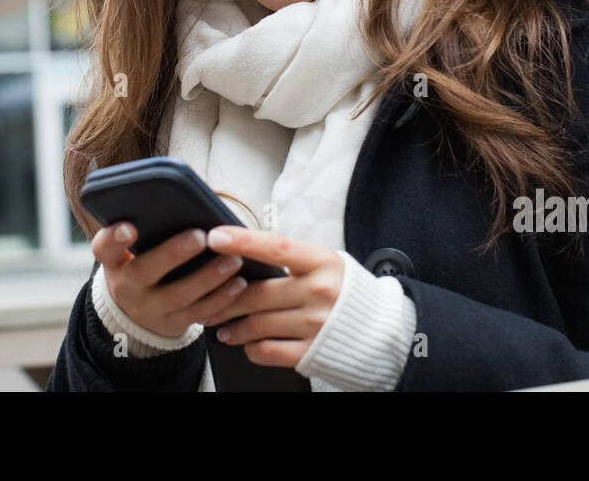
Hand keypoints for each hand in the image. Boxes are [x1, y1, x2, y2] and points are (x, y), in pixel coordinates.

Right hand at [92, 222, 249, 338]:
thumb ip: (151, 228)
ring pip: (177, 296)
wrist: (138, 313)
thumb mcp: (135, 249)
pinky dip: (220, 300)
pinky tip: (239, 283)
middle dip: (173, 254)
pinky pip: (198, 314)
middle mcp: (127, 287)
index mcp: (114, 261)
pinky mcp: (173, 324)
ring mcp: (149, 309)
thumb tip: (187, 199)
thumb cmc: (144, 264)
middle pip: (145, 272)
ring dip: (208, 278)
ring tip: (233, 260)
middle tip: (200, 236)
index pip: (104, 248)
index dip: (114, 238)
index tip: (130, 226)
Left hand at [199, 225, 344, 368]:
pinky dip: (252, 348)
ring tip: (222, 327)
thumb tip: (246, 254)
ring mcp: (316, 324)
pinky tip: (248, 344)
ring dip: (233, 327)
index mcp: (322, 262)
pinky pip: (268, 351)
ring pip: (257, 324)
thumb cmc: (346, 291)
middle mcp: (319, 292)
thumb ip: (292, 261)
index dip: (244, 241)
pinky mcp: (312, 352)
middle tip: (206, 301)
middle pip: (257, 293)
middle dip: (225, 299)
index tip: (216, 237)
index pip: (277, 248)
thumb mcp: (326, 265)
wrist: (382, 330)